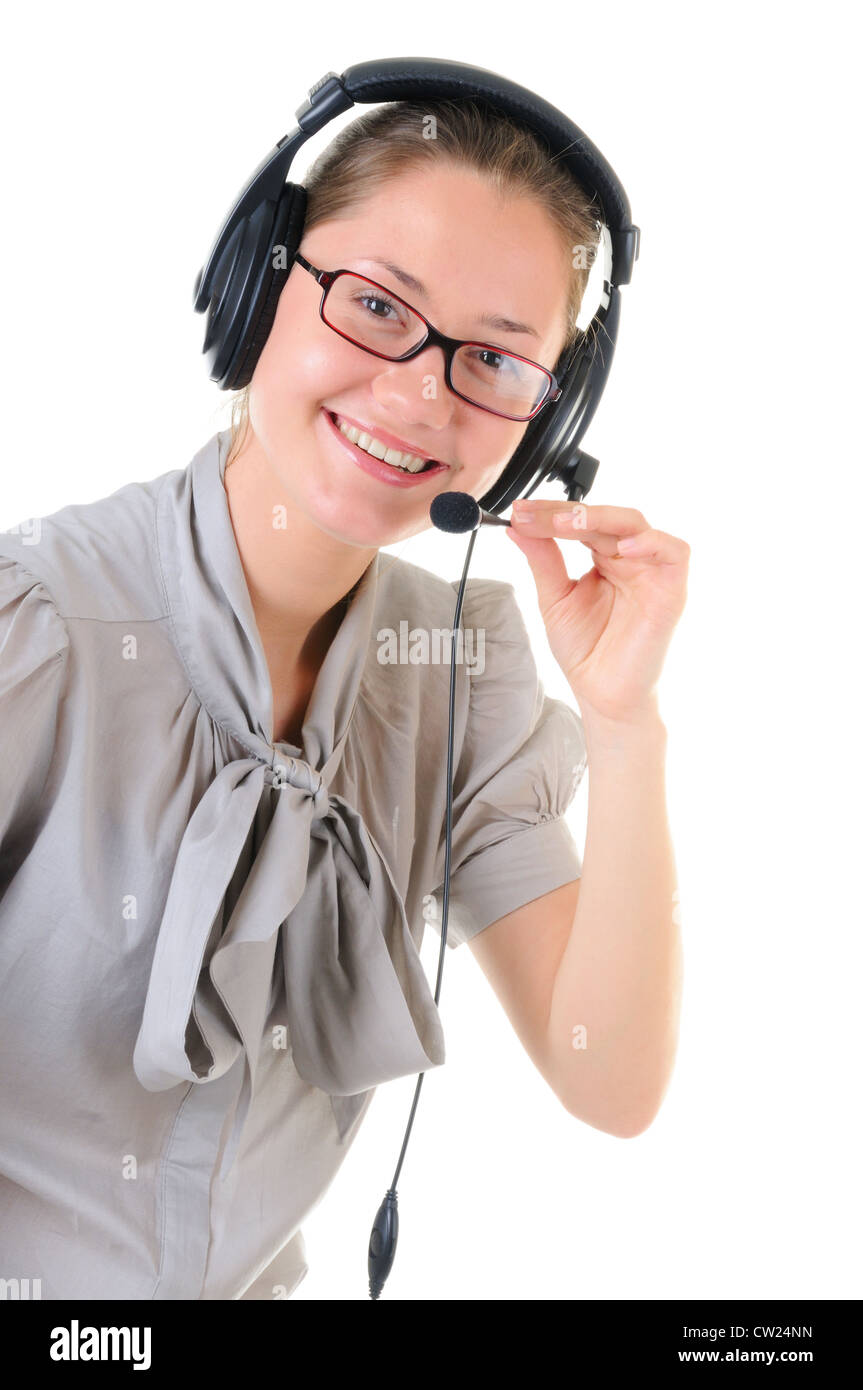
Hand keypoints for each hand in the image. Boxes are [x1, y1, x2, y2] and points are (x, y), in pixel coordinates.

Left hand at [505, 499, 689, 724]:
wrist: (602, 695)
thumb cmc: (586, 651)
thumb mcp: (555, 599)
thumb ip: (542, 561)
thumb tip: (518, 527)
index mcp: (605, 558)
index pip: (581, 522)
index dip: (549, 513)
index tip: (518, 513)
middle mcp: (631, 559)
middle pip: (605, 517)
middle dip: (566, 512)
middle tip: (532, 516)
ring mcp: (652, 572)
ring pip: (636, 525)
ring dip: (601, 519)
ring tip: (566, 523)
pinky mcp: (672, 591)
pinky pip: (675, 552)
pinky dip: (651, 543)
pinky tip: (621, 549)